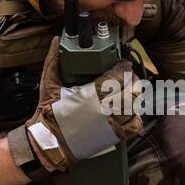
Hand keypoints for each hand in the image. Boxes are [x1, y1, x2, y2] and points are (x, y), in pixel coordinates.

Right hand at [19, 38, 144, 171]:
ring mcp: (111, 123)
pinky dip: (136, 118)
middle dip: (132, 81)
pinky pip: (135, 126)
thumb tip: (55, 41)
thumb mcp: (48, 84)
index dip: (124, 68)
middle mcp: (105, 108)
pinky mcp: (114, 136)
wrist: (50, 142)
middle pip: (131, 90)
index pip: (118, 76)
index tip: (123, 64)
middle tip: (128, 78)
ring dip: (135, 98)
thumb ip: (53, 61)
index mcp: (92, 94)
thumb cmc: (49, 114)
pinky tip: (129, 113)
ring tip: (129, 93)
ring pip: (135, 106)